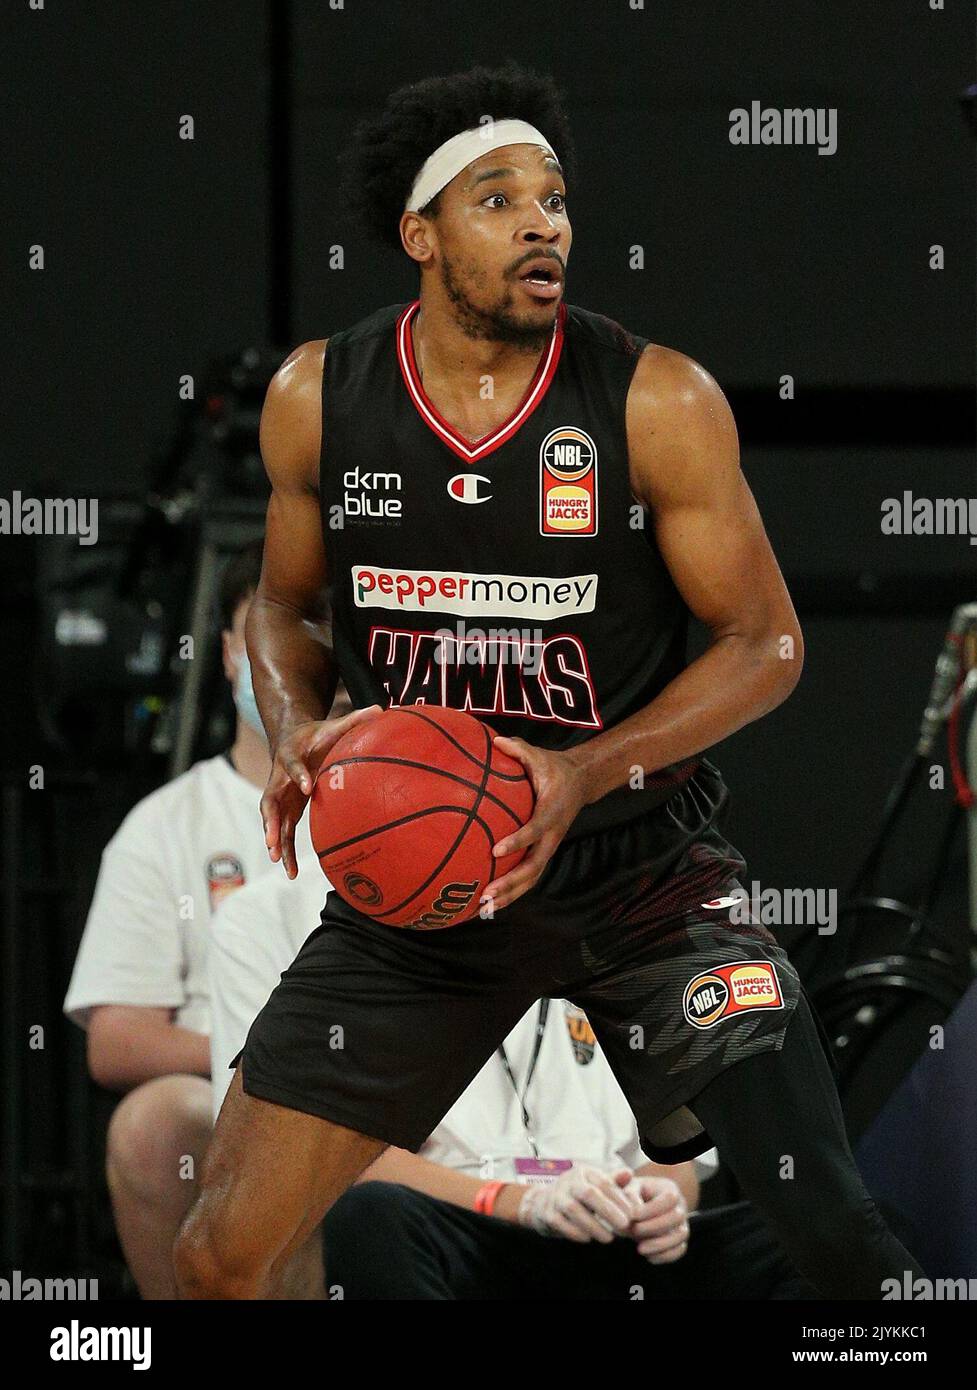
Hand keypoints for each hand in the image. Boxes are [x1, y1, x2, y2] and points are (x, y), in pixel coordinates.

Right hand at [260, 705, 383, 878]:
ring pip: (273, 821)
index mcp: (290, 757)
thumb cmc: (316, 735)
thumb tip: (382, 708)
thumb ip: (354, 719)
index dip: (298, 775)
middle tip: (272, 838)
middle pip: (269, 800)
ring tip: (279, 862)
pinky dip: (285, 851)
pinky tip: (292, 873)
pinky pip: (282, 833)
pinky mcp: (285, 809)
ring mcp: (280, 796)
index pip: (292, 766)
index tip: (308, 786)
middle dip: (270, 820)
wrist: (292, 740)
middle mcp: (279, 779)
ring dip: (274, 840)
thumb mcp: (332, 725)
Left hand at [481, 737, 590, 910]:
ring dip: (510, 895)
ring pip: (531, 878)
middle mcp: (552, 836)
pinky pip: (528, 876)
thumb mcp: (540, 756)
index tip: (495, 850)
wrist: (582, 782)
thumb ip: (519, 749)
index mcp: (551, 813)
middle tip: (486, 892)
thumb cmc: (555, 769)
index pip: (534, 830)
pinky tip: (489, 901)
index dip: (517, 841)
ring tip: (484, 907)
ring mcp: (549, 847)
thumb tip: (496, 741)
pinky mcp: (544, 852)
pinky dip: (512, 891)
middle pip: (533, 867)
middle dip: (511, 883)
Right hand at [516, 1166, 635, 1243]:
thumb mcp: (595, 1186)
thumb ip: (613, 1182)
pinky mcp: (546, 1212)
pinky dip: (574, 1232)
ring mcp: (555, 1196)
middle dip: (608, 1210)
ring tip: (608, 1238)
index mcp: (584, 1173)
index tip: (632, 1215)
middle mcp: (568, 1181)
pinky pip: (559, 1222)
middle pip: (588, 1193)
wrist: (543, 1202)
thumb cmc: (578, 1195)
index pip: (603, 1183)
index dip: (619, 1199)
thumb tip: (629, 1173)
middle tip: (624, 1226)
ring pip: (573, 1209)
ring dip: (592, 1225)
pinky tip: (588, 1239)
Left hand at [622, 1175, 689, 1263]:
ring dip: (660, 1244)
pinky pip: (680, 1250)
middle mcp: (679, 1206)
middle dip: (655, 1226)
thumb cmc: (632, 1195)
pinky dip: (665, 1255)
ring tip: (640, 1249)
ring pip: (681, 1235)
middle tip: (634, 1231)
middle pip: (677, 1216)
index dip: (652, 1209)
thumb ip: (629, 1195)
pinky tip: (649, 1257)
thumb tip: (633, 1212)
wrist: (636, 1207)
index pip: (669, 1199)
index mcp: (669, 1189)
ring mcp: (681, 1224)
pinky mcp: (679, 1241)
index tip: (632, 1215)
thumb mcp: (628, 1188)